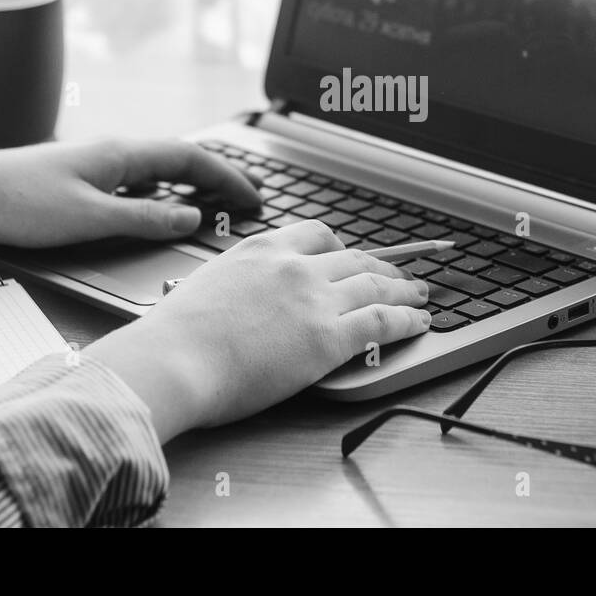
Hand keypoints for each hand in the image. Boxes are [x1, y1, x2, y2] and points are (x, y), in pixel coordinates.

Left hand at [0, 138, 259, 278]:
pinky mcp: (77, 180)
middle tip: (252, 195)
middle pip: (180, 158)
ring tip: (218, 202)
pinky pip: (136, 180)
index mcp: (120, 154)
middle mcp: (111, 153)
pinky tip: (162, 207)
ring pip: (158, 169)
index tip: (256, 197)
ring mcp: (94, 165)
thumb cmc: (17, 204)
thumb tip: (192, 219)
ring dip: (192, 183)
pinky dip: (163, 191)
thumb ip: (144, 218)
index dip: (228, 177)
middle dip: (219, 176)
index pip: (191, 158)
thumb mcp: (90, 218)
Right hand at [86, 220, 431, 441]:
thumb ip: (237, 283)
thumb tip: (243, 299)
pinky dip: (408, 319)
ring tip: (421, 295)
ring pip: (376, 285)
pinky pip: (383, 321)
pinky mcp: (330, 337)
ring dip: (405, 290)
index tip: (353, 256)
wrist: (174, 360)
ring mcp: (315, 299)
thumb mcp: (206, 286)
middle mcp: (295, 266)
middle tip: (399, 275)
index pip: (317, 235)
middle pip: (354, 259)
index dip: (343, 248)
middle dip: (384, 267)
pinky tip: (419, 322)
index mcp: (262, 248)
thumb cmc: (176, 336)